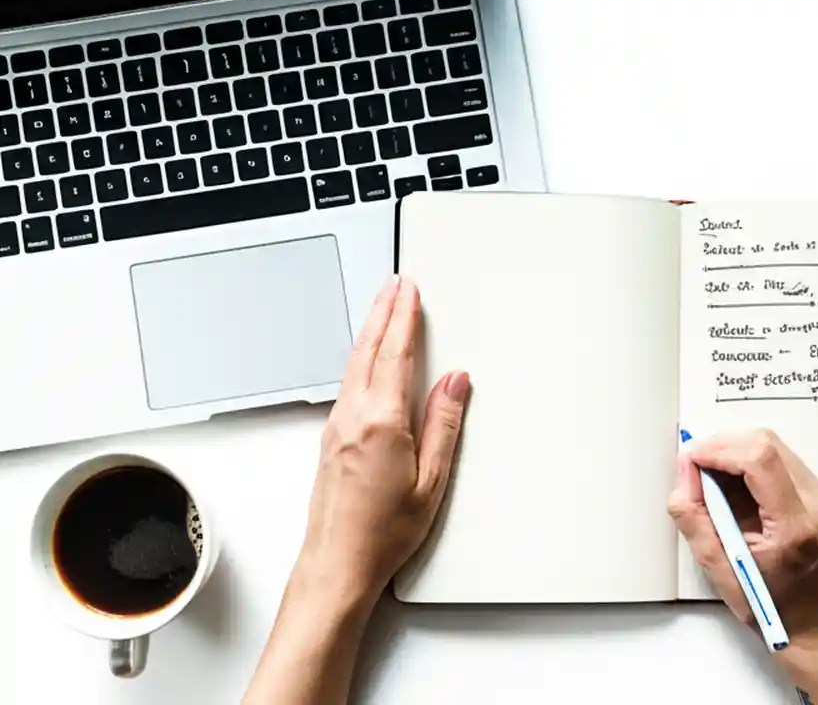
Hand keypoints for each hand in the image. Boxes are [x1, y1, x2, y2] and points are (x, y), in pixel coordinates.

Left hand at [297, 275, 469, 605]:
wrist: (337, 564)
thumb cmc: (382, 533)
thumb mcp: (431, 480)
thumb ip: (443, 425)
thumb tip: (455, 383)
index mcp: (380, 422)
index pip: (395, 355)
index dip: (404, 318)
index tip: (409, 291)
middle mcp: (351, 418)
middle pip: (368, 350)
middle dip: (383, 312)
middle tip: (394, 284)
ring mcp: (336, 427)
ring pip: (353, 365)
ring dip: (370, 331)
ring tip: (381, 309)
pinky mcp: (330, 440)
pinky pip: (347, 384)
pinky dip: (360, 358)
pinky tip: (366, 358)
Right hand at [668, 429, 817, 701]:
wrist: (813, 626)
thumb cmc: (771, 608)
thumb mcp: (720, 571)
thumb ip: (695, 519)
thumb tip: (684, 473)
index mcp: (797, 528)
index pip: (760, 460)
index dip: (718, 450)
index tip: (691, 460)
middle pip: (768, 444)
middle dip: (725, 448)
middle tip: (697, 469)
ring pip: (777, 448)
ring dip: (739, 455)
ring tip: (715, 483)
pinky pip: (785, 463)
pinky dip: (754, 467)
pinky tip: (739, 491)